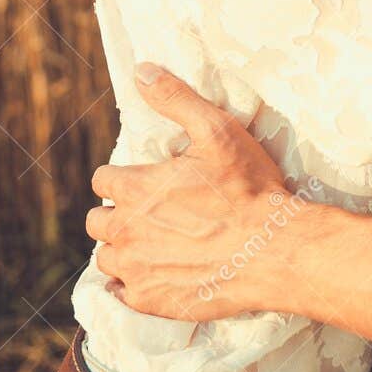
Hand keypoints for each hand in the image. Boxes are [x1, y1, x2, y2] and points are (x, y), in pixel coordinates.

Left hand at [86, 66, 302, 319]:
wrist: (273, 250)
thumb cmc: (248, 188)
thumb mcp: (216, 130)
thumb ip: (175, 98)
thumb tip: (141, 71)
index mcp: (136, 189)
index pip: (103, 180)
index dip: (123, 178)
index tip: (146, 181)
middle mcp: (126, 231)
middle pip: (98, 221)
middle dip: (117, 213)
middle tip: (149, 213)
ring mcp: (137, 270)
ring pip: (106, 258)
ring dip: (121, 248)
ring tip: (151, 243)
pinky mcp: (152, 301)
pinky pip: (120, 293)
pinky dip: (130, 284)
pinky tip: (153, 274)